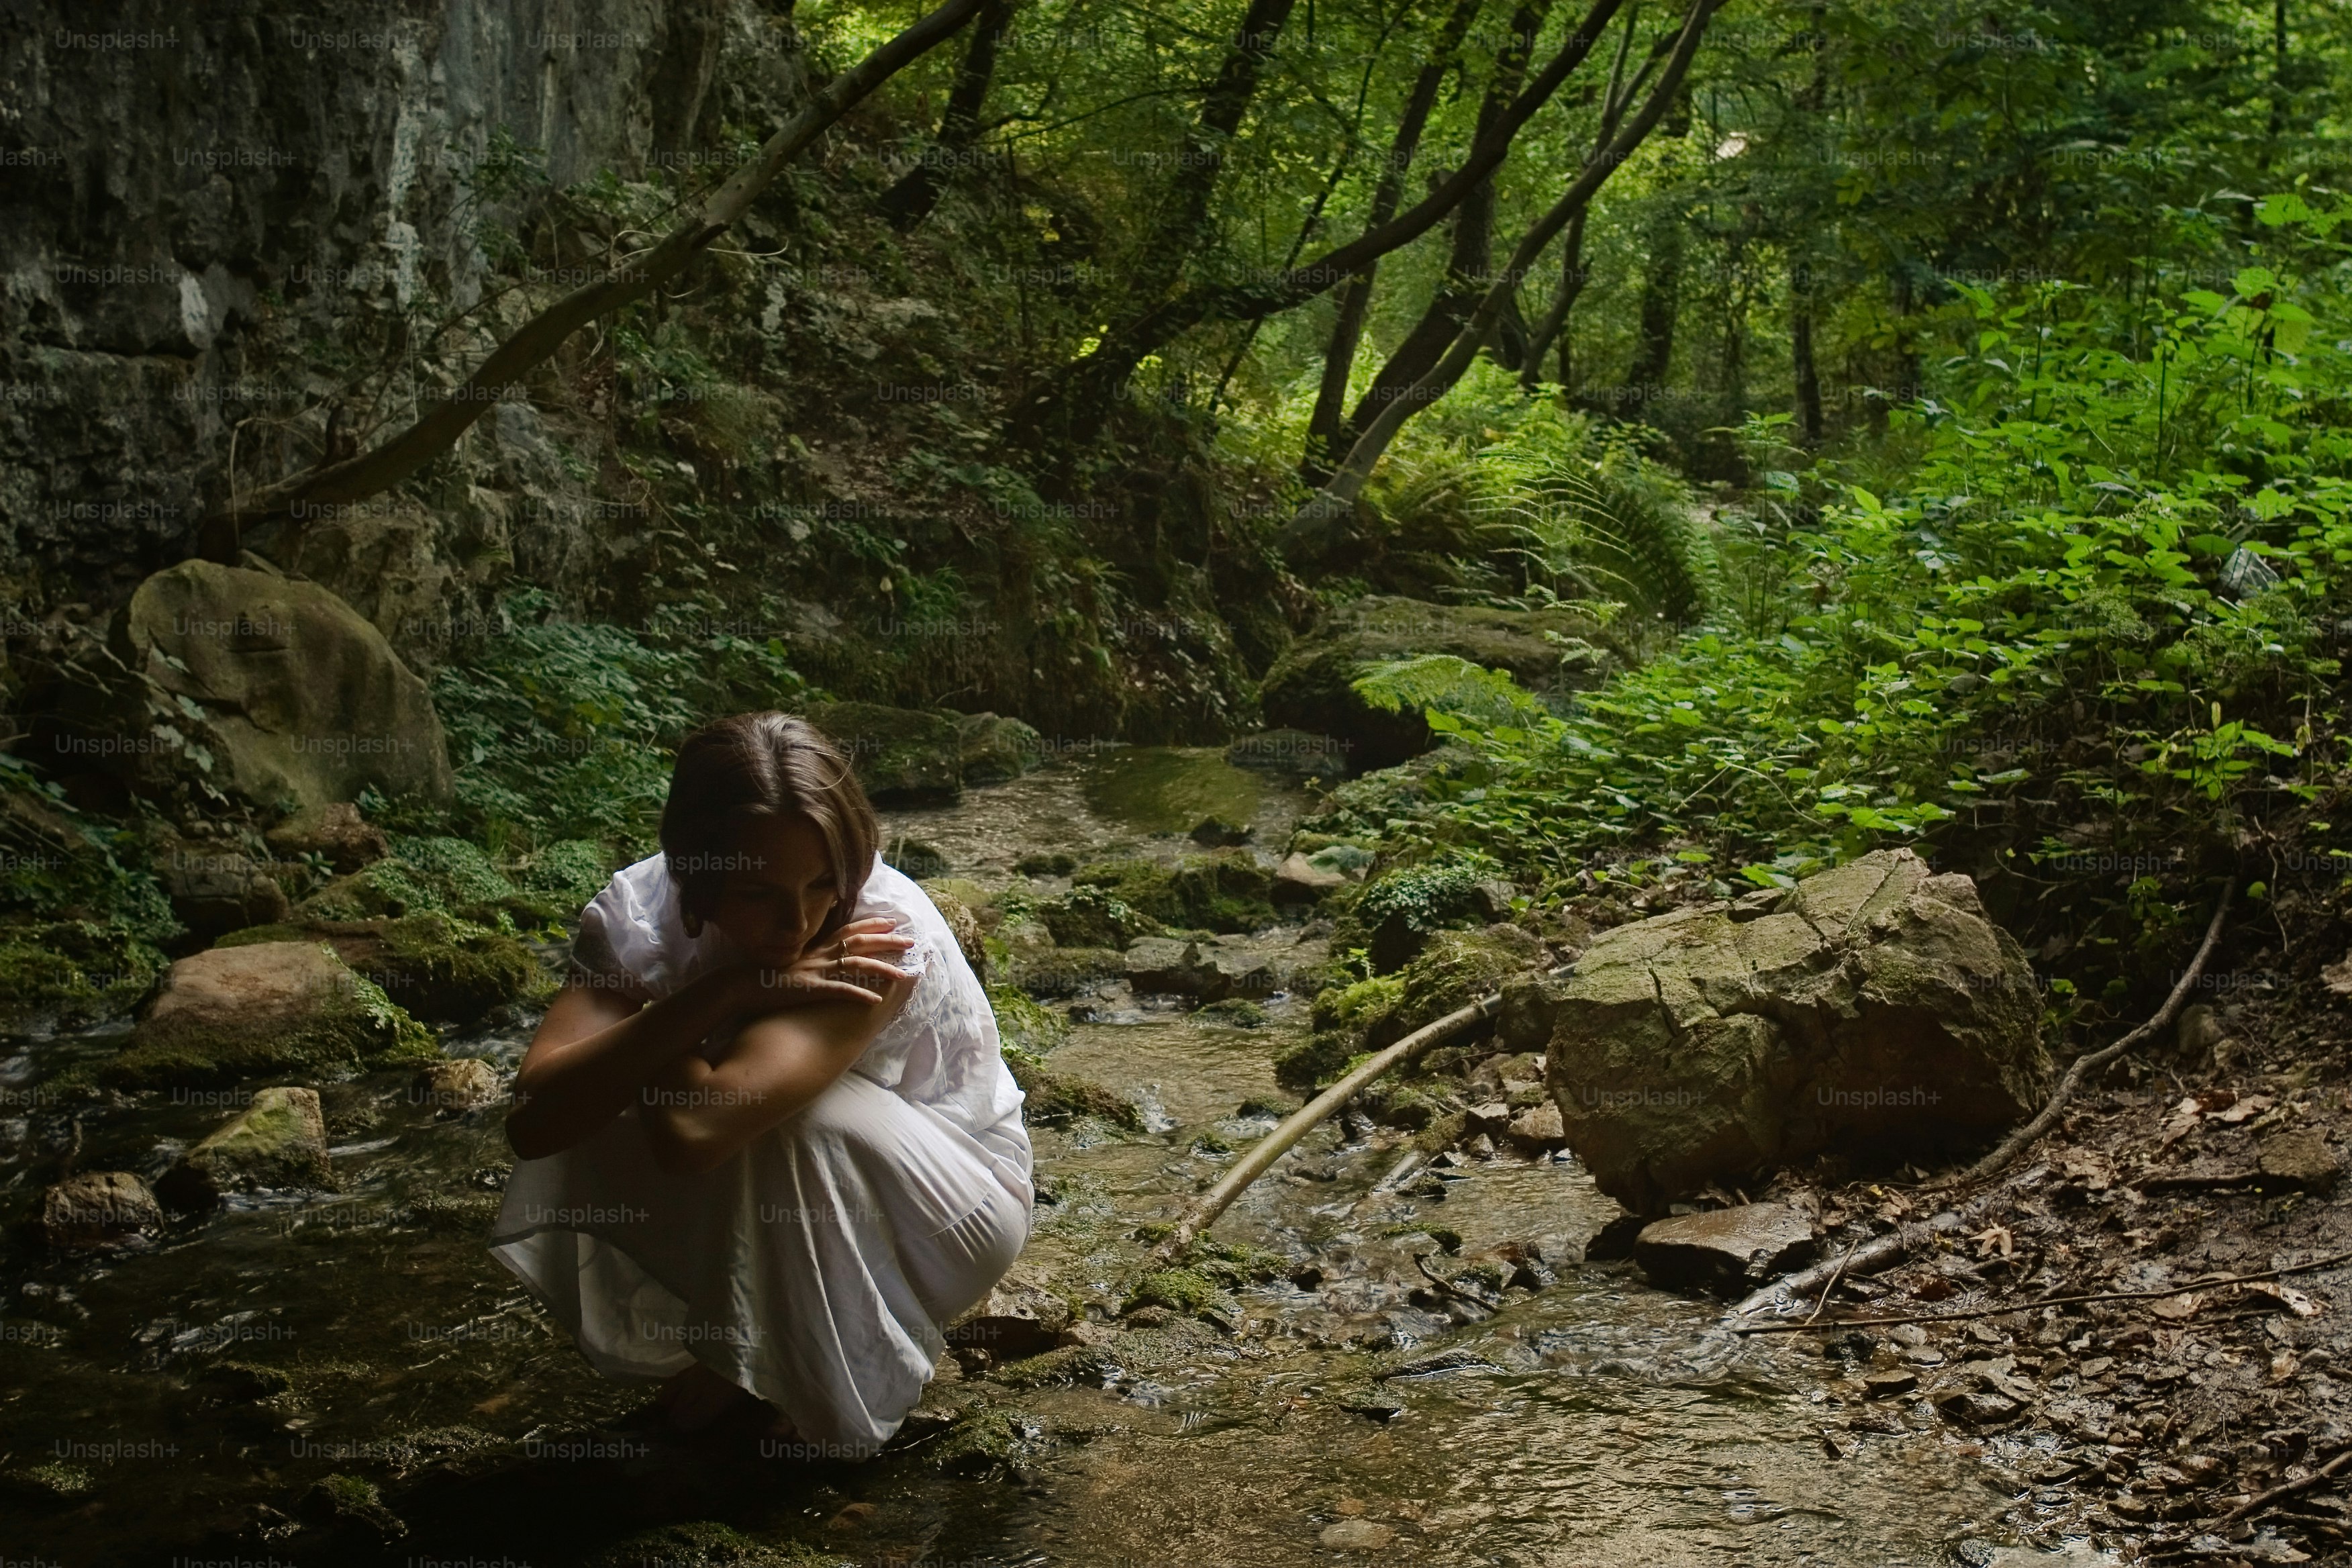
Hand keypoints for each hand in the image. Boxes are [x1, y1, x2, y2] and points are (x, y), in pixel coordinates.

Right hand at [735, 918, 916, 1010]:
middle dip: (887, 940)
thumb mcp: (793, 962)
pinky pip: (839, 991)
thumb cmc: (765, 977)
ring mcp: (816, 972)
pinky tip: (875, 1000)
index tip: (891, 920)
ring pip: (856, 965)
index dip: (872, 924)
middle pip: (860, 943)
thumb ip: (812, 958)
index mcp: (816, 949)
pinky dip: (858, 994)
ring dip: (882, 969)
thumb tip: (827, 958)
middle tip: (911, 941)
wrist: (740, 986)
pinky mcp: (810, 990)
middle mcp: (819, 956)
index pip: (849, 930)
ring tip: (904, 975)